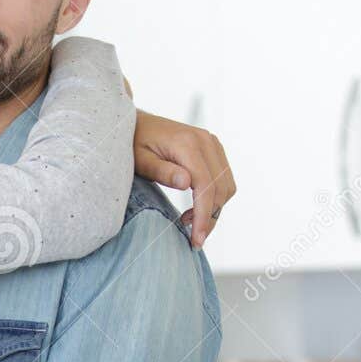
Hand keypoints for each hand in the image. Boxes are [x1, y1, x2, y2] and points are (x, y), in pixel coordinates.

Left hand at [133, 110, 236, 247]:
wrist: (137, 122)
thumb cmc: (134, 142)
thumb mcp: (141, 160)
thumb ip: (162, 172)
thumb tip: (187, 184)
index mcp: (188, 144)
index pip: (205, 186)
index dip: (203, 215)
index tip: (197, 238)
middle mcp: (206, 141)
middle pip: (221, 188)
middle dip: (210, 217)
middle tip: (194, 239)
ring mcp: (212, 143)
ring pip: (226, 185)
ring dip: (214, 208)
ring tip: (189, 221)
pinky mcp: (212, 149)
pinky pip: (223, 178)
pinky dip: (214, 197)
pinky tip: (194, 207)